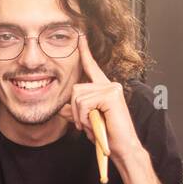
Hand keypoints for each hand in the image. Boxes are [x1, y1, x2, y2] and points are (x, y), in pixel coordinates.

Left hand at [58, 33, 141, 163]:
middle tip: (87, 122)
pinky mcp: (111, 94)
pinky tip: (95, 122)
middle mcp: (109, 84)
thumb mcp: (85, 121)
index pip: (91, 68)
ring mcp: (111, 88)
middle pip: (75, 88)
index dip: (85, 52)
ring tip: (92, 123)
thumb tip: (62, 108)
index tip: (80, 36)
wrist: (120, 147)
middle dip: (75, 110)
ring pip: (77, 97)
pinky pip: (83, 103)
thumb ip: (74, 112)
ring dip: (79, 116)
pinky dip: (83, 116)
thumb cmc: (105, 135)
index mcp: (103, 89)